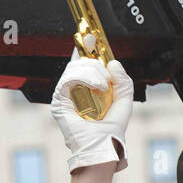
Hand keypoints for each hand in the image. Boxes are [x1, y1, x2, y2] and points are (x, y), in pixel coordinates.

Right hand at [50, 49, 133, 173]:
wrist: (102, 147)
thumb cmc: (110, 131)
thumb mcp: (124, 102)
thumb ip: (123, 82)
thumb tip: (113, 62)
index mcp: (87, 88)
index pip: (83, 62)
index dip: (86, 47)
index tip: (91, 36)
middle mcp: (75, 89)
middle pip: (79, 62)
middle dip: (93, 60)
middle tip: (105, 70)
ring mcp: (65, 94)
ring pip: (74, 67)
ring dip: (92, 70)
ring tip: (103, 84)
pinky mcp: (59, 100)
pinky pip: (68, 77)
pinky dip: (84, 77)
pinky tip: (96, 86)